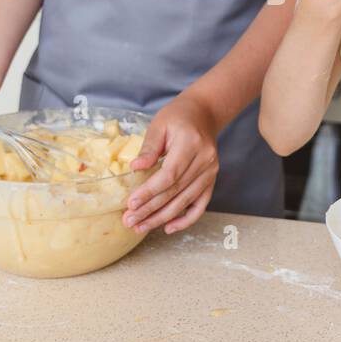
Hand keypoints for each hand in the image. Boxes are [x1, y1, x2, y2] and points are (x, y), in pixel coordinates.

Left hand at [123, 94, 219, 235]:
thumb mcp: (159, 125)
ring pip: (185, 202)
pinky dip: (185, 219)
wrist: (204, 114)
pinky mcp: (211, 180)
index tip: (131, 203)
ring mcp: (211, 173)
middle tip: (130, 221)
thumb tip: (135, 168)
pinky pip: (200, 205)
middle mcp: (205, 161)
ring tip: (141, 227)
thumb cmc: (178, 117)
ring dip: (162, 218)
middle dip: (151, 209)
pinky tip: (168, 227)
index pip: (169, 175)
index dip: (149, 192)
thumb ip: (148, 148)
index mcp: (191, 144)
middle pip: (175, 192)